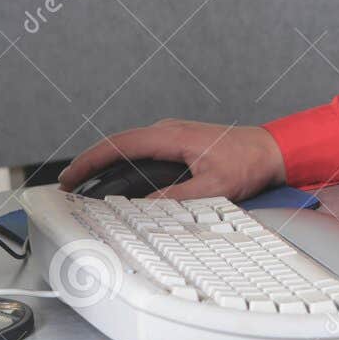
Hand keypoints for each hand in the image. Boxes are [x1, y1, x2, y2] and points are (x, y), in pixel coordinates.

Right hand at [57, 119, 285, 201]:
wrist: (271, 149)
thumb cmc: (249, 162)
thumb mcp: (216, 186)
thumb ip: (181, 198)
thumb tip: (148, 208)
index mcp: (173, 136)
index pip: (120, 144)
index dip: (90, 160)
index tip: (69, 176)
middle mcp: (169, 131)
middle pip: (117, 144)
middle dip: (89, 163)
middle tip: (68, 186)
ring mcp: (172, 135)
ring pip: (128, 147)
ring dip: (105, 162)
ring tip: (85, 185)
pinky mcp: (177, 142)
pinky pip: (141, 150)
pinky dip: (121, 162)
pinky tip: (116, 179)